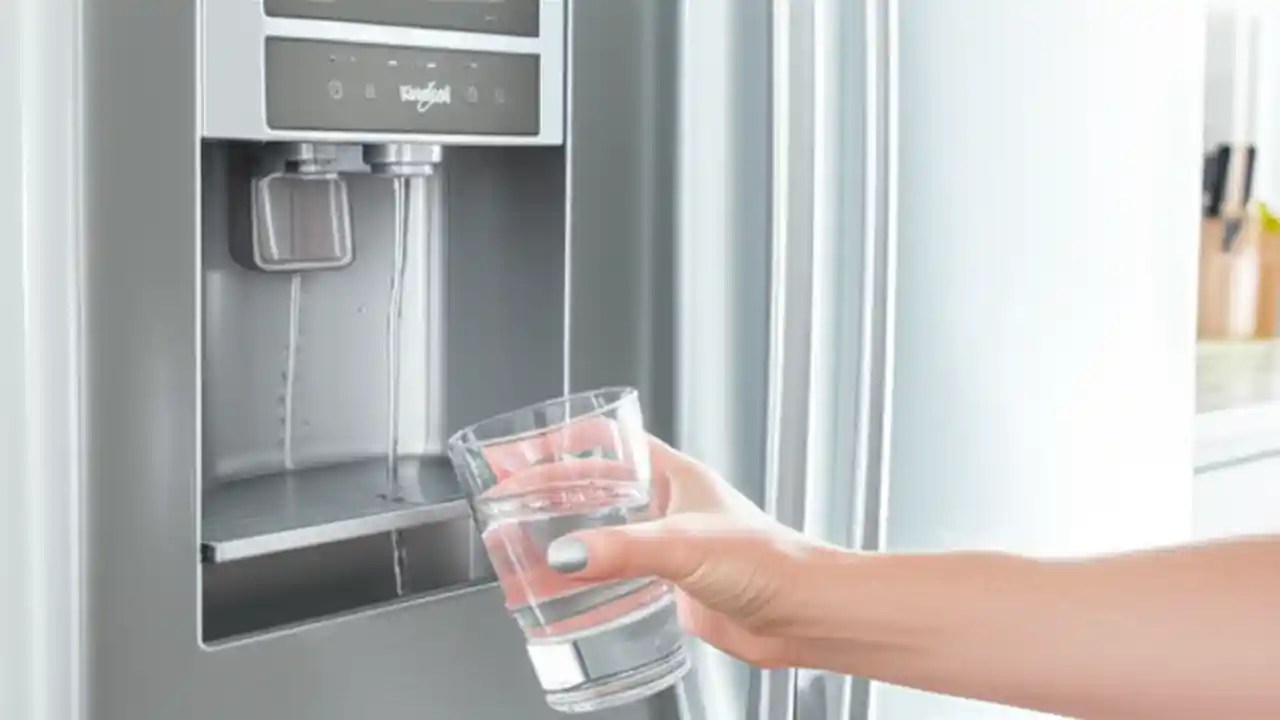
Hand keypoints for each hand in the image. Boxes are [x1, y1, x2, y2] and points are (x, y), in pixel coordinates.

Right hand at [546, 436, 833, 667]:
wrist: (803, 614)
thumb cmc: (771, 562)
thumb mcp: (684, 544)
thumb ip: (623, 548)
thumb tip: (567, 553)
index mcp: (675, 476)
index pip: (609, 441)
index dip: (563, 440)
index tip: (523, 449)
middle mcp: (668, 507)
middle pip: (596, 488)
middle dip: (550, 492)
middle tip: (508, 500)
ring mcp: (669, 547)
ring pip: (603, 533)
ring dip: (564, 538)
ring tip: (522, 547)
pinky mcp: (671, 587)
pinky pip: (616, 578)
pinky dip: (586, 583)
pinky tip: (564, 597)